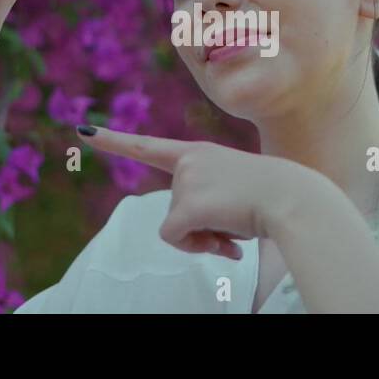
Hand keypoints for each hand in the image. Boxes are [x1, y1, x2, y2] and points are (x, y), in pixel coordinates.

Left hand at [75, 126, 335, 260]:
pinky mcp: (187, 205)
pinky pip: (176, 239)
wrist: (294, 199)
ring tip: (235, 225)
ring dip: (204, 236)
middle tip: (232, 222)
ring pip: (176, 227)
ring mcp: (186, 180)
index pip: (149, 147)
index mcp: (199, 152)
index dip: (115, 142)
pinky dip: (198, 246)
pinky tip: (227, 240)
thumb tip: (212, 243)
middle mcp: (188, 161)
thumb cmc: (274, 198)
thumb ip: (212, 206)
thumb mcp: (237, 193)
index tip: (83, 132)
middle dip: (198, 225)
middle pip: (173, 208)